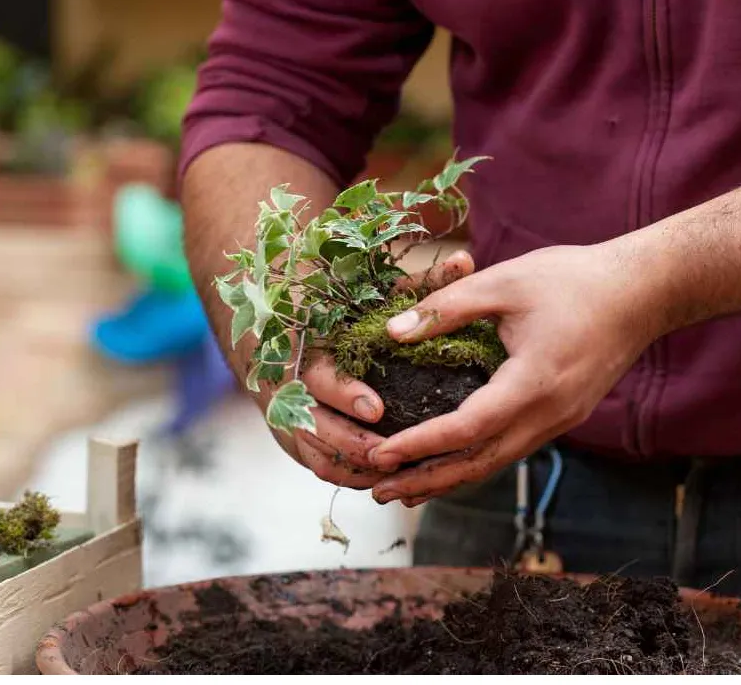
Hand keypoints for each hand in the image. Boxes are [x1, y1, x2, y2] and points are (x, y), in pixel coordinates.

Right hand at [265, 250, 477, 488]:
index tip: (377, 409)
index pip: (319, 377)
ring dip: (352, 466)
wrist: (276, 329)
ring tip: (393, 471)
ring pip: (316, 451)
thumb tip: (465, 261)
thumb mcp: (373, 292)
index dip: (345, 395)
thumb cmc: (340, 308)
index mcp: (306, 348)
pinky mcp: (296, 437)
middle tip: (388, 454)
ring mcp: (291, 415)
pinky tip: (381, 479)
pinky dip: (347, 475)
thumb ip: (417, 284)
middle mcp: (292, 386)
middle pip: (314, 424)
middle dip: (350, 443)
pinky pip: (318, 465)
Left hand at [366, 242, 659, 505]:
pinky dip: (475, 462)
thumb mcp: (504, 282)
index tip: (380, 455)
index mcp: (533, 382)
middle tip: (378, 492)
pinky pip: (512, 449)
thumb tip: (393, 333)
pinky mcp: (563, 417)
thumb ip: (446, 307)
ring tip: (405, 490)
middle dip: (426, 479)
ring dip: (449, 478)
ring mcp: (560, 421)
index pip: (466, 428)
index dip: (420, 444)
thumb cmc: (575, 279)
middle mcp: (549, 414)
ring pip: (496, 462)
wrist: (644, 291)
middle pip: (479, 462)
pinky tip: (452, 464)